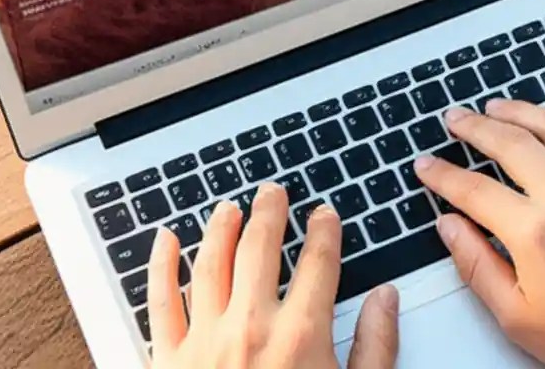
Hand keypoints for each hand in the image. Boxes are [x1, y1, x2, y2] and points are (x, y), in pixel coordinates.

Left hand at [146, 184, 398, 368]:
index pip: (319, 264)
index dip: (325, 232)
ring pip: (209, 264)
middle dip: (270, 213)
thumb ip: (376, 347)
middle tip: (274, 192)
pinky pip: (157, 302)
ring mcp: (202, 343)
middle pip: (260, 249)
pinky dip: (159, 265)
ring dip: (220, 228)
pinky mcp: (164, 362)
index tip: (325, 217)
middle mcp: (249, 329)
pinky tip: (164, 240)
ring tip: (229, 207)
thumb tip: (386, 300)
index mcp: (301, 337)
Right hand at [416, 101, 544, 368]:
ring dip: (520, 111)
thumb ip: (476, 266)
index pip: (474, 190)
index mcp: (536, 235)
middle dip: (474, 127)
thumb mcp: (519, 317)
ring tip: (496, 107)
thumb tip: (449, 227)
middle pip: (511, 142)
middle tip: (454, 119)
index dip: (442, 174)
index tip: (426, 165)